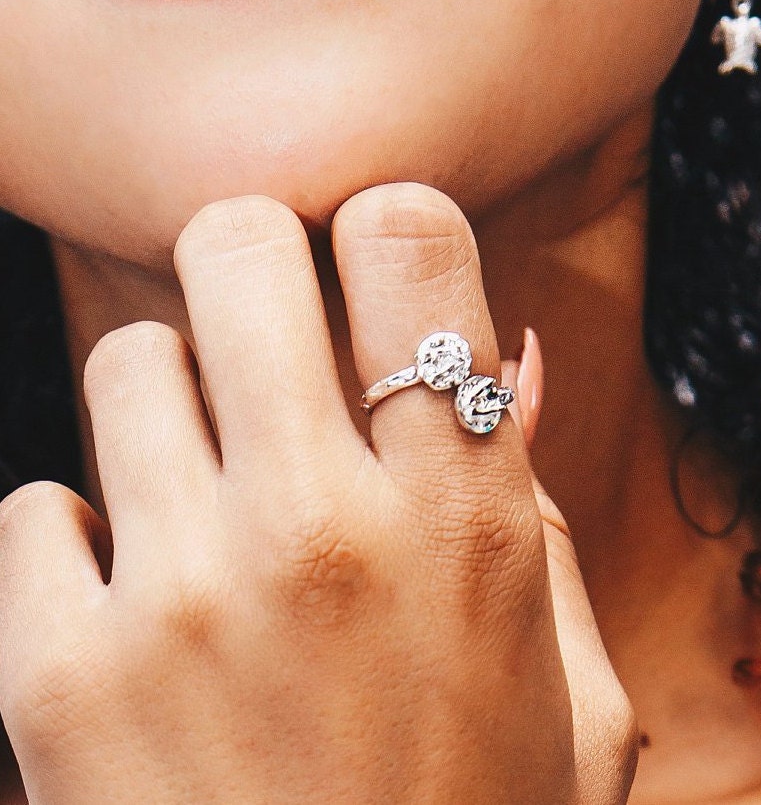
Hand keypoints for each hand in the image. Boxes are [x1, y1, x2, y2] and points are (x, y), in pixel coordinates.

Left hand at [0, 184, 636, 803]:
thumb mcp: (565, 682)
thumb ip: (534, 505)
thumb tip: (511, 360)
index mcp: (466, 520)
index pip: (412, 251)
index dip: (388, 222)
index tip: (371, 248)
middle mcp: (324, 528)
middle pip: (238, 249)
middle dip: (248, 252)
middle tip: (261, 305)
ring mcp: (183, 594)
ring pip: (131, 363)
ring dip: (168, 399)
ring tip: (205, 483)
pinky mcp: (60, 674)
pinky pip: (40, 503)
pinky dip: (85, 532)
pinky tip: (138, 603)